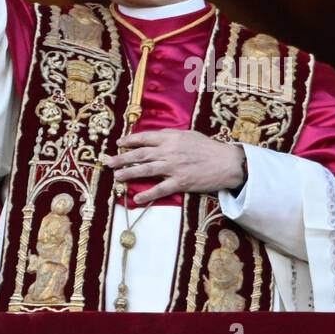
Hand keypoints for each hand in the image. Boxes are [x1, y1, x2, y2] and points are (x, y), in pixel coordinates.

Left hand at [107, 130, 245, 204]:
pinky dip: (147, 194)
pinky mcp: (180, 182)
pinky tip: (136, 198)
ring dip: (129, 173)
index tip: (119, 143)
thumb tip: (155, 138)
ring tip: (116, 177)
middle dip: (122, 158)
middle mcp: (169, 151)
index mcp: (171, 138)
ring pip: (146, 170)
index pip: (145, 138)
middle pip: (140, 154)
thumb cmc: (209, 148)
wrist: (226, 162)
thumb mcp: (189, 135)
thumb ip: (171, 136)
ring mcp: (174, 167)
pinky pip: (160, 189)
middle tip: (108, 162)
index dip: (130, 141)